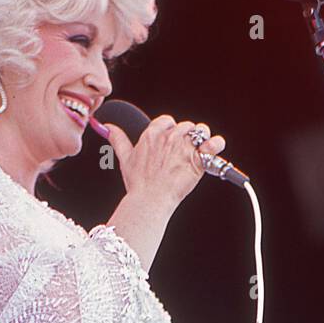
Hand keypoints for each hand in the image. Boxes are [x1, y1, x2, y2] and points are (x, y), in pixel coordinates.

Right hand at [102, 115, 226, 211]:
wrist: (149, 201)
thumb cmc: (138, 183)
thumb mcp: (125, 158)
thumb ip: (118, 139)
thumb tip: (106, 128)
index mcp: (152, 134)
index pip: (167, 121)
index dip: (170, 131)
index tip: (169, 143)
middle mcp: (169, 137)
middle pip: (185, 126)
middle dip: (185, 137)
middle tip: (181, 154)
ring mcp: (184, 147)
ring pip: (199, 132)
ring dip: (200, 140)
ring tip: (197, 152)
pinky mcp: (197, 159)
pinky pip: (213, 144)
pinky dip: (216, 145)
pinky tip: (214, 148)